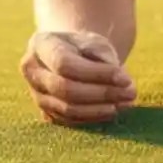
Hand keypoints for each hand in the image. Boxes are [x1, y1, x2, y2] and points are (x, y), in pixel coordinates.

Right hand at [19, 31, 136, 126]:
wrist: (71, 57)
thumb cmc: (85, 46)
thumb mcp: (94, 41)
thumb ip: (103, 56)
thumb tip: (120, 82)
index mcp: (40, 44)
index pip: (64, 63)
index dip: (96, 74)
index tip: (125, 77)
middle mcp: (31, 71)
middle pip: (64, 88)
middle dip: (101, 93)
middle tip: (131, 93)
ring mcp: (36, 94)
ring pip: (67, 109)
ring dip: (100, 109)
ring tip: (126, 102)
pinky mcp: (46, 113)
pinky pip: (69, 121)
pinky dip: (93, 118)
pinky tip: (113, 110)